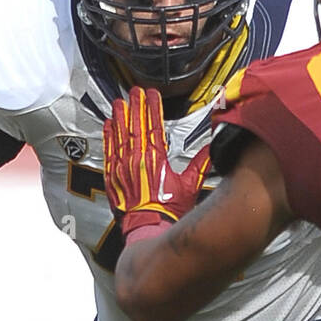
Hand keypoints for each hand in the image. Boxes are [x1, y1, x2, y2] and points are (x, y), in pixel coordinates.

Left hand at [103, 86, 209, 236]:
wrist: (148, 229)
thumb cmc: (170, 211)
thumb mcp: (190, 187)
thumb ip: (200, 165)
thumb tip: (213, 148)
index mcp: (157, 160)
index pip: (154, 126)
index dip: (153, 108)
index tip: (152, 93)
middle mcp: (137, 160)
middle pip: (135, 126)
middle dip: (135, 106)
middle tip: (134, 91)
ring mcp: (122, 168)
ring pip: (119, 136)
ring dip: (119, 117)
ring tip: (119, 102)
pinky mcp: (112, 178)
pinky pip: (108, 152)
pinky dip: (108, 137)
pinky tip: (108, 125)